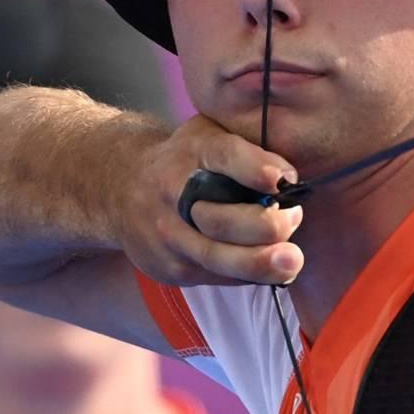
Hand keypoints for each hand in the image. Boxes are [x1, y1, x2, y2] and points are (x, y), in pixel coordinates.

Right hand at [121, 114, 304, 285]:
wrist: (120, 187)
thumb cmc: (186, 161)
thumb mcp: (211, 137)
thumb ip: (249, 149)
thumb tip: (290, 180)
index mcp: (194, 151)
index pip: (224, 155)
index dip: (254, 169)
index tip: (282, 181)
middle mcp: (174, 193)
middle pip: (222, 218)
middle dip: (267, 226)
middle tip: (293, 220)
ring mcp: (168, 234)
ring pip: (217, 257)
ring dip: (260, 263)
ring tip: (290, 261)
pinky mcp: (169, 267)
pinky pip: (215, 277)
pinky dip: (248, 276)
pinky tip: (272, 271)